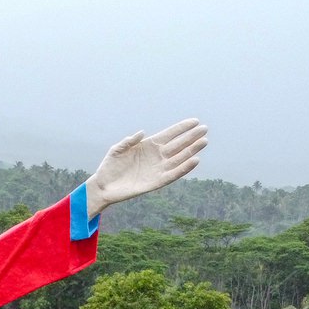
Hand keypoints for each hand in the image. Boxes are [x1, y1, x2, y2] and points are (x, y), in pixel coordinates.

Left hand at [83, 119, 207, 216]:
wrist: (104, 186)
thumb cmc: (110, 166)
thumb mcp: (117, 150)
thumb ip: (129, 141)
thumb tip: (142, 132)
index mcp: (149, 145)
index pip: (169, 134)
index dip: (182, 128)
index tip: (195, 121)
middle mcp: (157, 156)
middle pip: (178, 144)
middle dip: (191, 137)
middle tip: (205, 129)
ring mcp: (158, 168)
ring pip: (179, 158)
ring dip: (192, 150)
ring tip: (204, 141)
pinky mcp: (157, 182)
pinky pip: (174, 174)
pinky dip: (184, 168)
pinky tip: (195, 160)